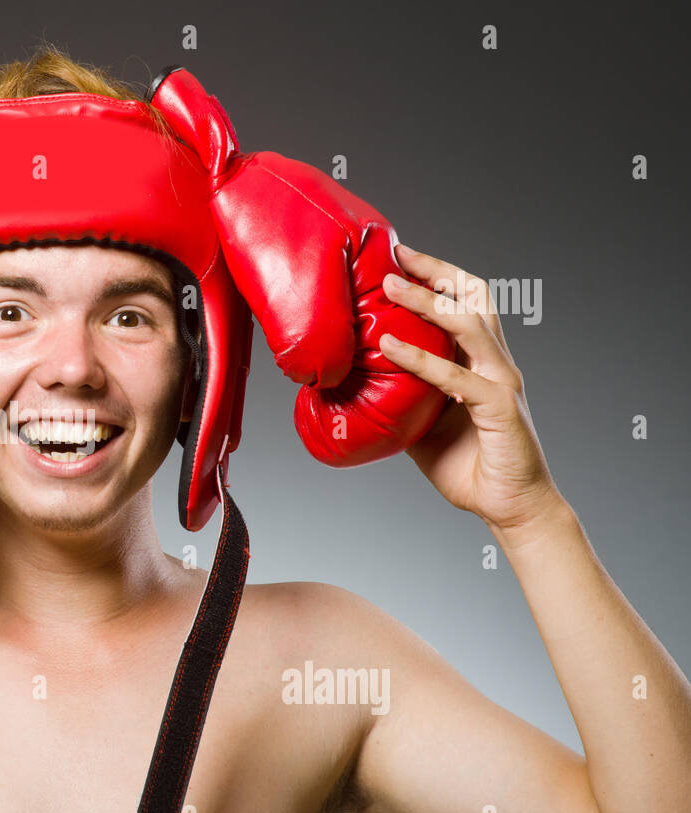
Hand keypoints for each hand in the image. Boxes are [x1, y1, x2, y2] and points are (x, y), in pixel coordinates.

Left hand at [378, 245, 564, 534]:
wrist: (509, 507)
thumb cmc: (469, 465)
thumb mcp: (422, 424)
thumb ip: (401, 396)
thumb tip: (355, 382)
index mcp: (482, 362)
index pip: (467, 303)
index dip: (438, 276)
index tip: (401, 256)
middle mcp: (495, 364)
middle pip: (475, 299)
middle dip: (437, 272)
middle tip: (397, 254)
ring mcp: (500, 383)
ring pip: (469, 327)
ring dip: (428, 303)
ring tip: (391, 287)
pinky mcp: (500, 409)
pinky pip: (457, 377)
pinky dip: (422, 359)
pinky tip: (390, 346)